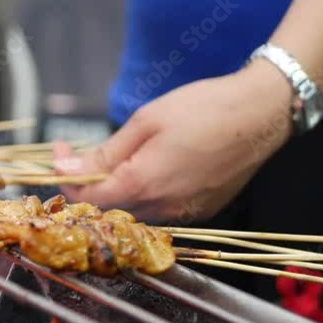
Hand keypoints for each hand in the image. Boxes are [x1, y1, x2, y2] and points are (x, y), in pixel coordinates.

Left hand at [55, 60, 295, 221]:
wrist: (263, 113)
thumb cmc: (204, 108)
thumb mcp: (146, 121)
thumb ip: (104, 152)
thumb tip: (66, 170)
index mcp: (143, 185)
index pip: (86, 197)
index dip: (65, 176)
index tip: (59, 152)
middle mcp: (162, 209)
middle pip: (107, 206)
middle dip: (87, 181)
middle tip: (79, 152)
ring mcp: (183, 214)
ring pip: (132, 210)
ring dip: (114, 187)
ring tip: (116, 155)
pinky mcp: (199, 211)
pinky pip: (158, 209)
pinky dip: (143, 192)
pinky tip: (146, 166)